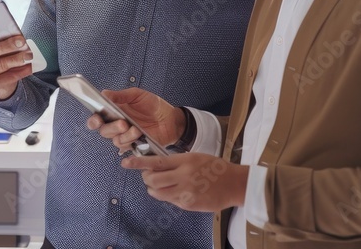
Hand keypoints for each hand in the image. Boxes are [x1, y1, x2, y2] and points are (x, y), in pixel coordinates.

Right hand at [0, 28, 32, 100]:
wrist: (0, 77)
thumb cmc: (1, 53)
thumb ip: (3, 37)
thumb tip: (17, 35)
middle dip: (8, 45)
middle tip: (21, 41)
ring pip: (2, 64)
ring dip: (17, 58)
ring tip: (29, 55)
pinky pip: (10, 76)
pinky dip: (22, 70)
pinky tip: (30, 65)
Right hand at [86, 88, 185, 151]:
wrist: (171, 118)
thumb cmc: (153, 105)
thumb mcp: (137, 95)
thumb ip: (120, 96)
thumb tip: (104, 93)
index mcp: (114, 111)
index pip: (97, 118)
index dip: (93, 120)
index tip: (97, 120)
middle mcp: (116, 125)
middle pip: (104, 131)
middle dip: (111, 128)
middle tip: (123, 123)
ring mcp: (125, 136)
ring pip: (116, 140)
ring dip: (125, 135)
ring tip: (136, 129)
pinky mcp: (134, 145)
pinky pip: (127, 147)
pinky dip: (132, 141)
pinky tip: (140, 135)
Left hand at [122, 152, 248, 211]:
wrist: (234, 184)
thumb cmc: (215, 168)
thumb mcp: (195, 157)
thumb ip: (176, 162)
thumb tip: (155, 165)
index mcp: (185, 161)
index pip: (156, 162)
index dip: (139, 163)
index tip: (126, 163)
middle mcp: (184, 177)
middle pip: (153, 179)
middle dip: (147, 178)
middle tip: (148, 175)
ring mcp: (186, 192)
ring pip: (157, 192)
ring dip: (154, 188)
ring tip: (160, 184)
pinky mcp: (188, 204)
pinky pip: (169, 201)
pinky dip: (167, 195)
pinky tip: (176, 191)